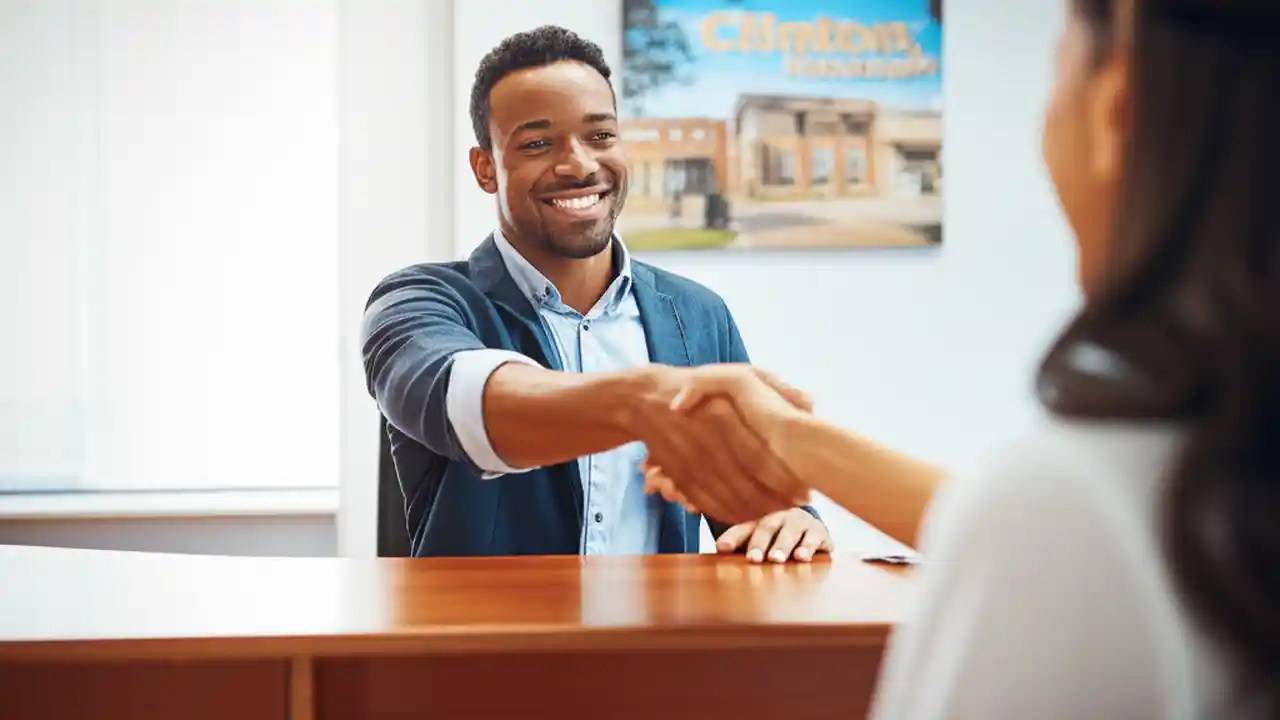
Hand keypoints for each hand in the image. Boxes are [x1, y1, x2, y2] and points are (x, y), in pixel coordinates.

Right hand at [627, 366, 804, 523]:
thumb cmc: (703, 385)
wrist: (647, 399)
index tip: (805, 485)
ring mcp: (688, 461)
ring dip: (755, 509)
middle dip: (774, 498)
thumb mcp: (738, 375)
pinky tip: (748, 514)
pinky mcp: (678, 476)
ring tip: (780, 511)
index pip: (758, 455)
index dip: (783, 476)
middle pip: (744, 481)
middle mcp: (704, 440)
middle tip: (799, 504)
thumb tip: (811, 402)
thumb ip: (775, 387)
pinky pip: (706, 501)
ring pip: (725, 496)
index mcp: (721, 414)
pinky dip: (728, 512)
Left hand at [716, 509, 832, 563]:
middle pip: (767, 527)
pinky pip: (816, 540)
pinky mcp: (821, 534)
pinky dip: (809, 548)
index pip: (743, 527)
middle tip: (753, 559)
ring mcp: (802, 523)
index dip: (733, 537)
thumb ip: (738, 542)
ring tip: (776, 559)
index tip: (722, 548)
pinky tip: (803, 557)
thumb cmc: (779, 538)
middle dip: (759, 543)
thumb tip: (715, 541)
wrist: (814, 530)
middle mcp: (781, 517)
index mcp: (761, 519)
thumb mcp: (759, 539)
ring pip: (791, 532)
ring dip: (783, 545)